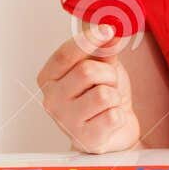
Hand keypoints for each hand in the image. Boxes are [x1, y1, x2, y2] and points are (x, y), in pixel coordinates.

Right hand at [37, 22, 139, 153]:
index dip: (88, 40)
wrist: (114, 131)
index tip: (107, 30)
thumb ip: (103, 50)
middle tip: (109, 82)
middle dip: (108, 73)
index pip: (65, 54)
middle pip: (87, 71)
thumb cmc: (102, 98)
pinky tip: (110, 119)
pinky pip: (113, 116)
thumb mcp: (102, 66)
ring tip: (109, 102)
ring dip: (115, 95)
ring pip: (103, 94)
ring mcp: (66, 122)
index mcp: (48, 78)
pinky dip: (119, 115)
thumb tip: (110, 33)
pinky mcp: (85, 139)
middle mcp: (51, 100)